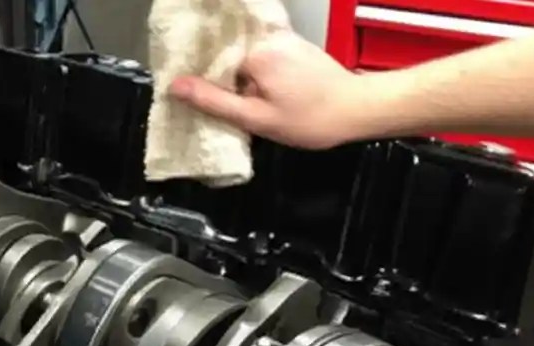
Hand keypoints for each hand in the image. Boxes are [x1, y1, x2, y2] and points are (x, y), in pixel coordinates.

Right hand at [167, 32, 367, 149]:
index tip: (188, 94)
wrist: (357, 110)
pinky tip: (254, 91)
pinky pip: (260, 53)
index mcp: (256, 52)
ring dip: (234, 74)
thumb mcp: (256, 118)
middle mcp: (268, 37)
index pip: (210, 56)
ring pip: (242, 54)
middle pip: (225, 52)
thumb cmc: (311, 119)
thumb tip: (176, 86)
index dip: (197, 75)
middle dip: (215, 73)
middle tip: (209, 101)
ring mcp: (283, 39)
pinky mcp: (293, 46)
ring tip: (235, 99)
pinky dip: (251, 70)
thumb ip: (214, 101)